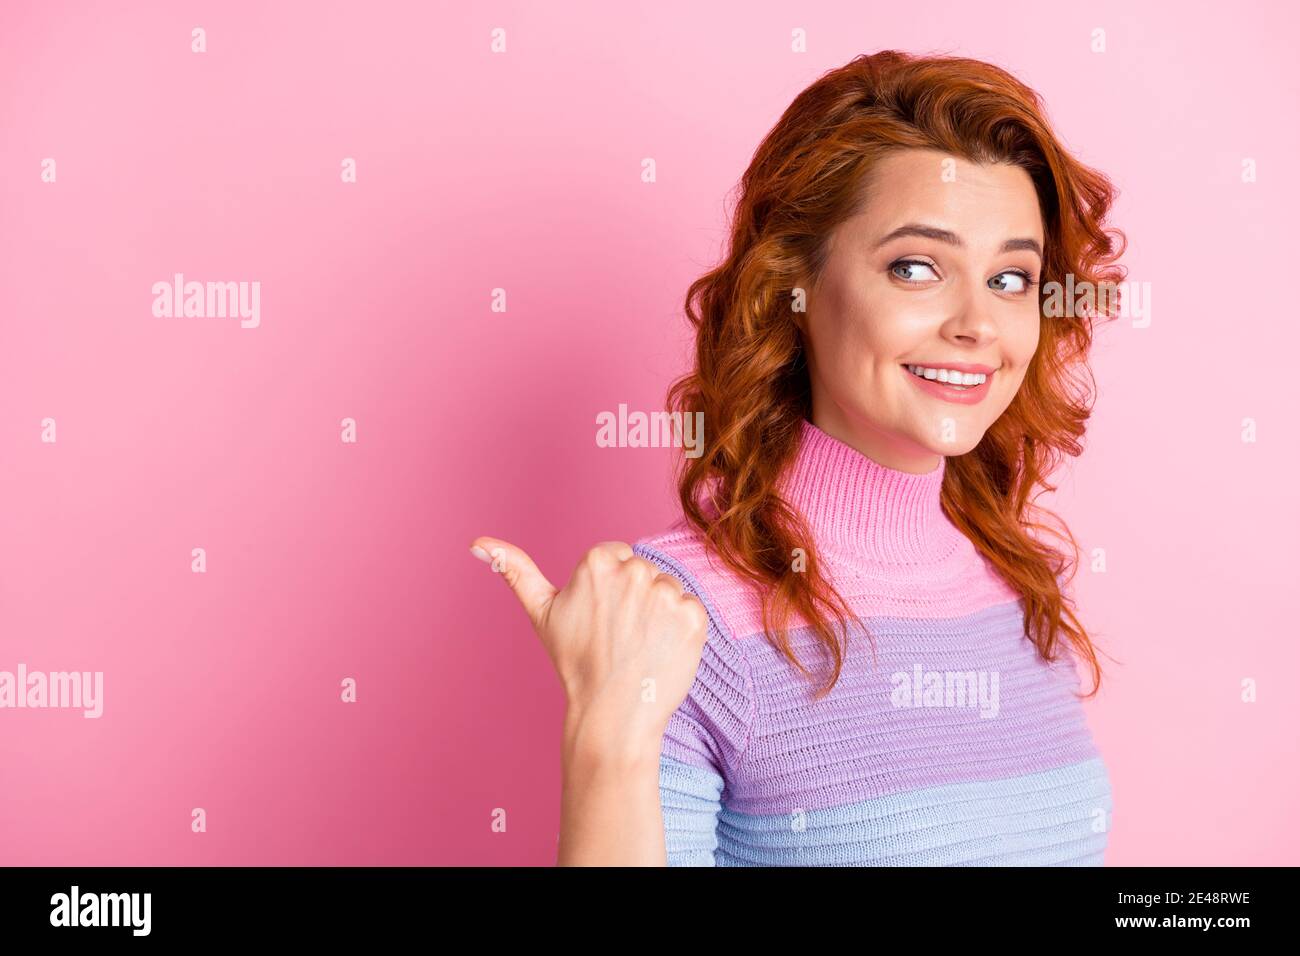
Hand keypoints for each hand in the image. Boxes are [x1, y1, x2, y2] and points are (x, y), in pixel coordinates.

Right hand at [470, 536, 709, 763]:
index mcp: (598, 561)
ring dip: (661, 614)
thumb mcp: (542, 613)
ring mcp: (666, 593)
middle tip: (621, 636)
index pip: (619, 557)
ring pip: (669, 590)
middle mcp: (634, 570)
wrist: (612, 714)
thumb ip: (514, 570)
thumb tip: (477, 544)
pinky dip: (683, 631)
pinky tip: (662, 651)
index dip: (612, 591)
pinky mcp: (694, 615)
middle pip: (645, 572)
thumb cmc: (576, 663)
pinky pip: (693, 610)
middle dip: (637, 599)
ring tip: (641, 646)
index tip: (603, 619)